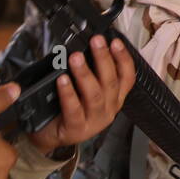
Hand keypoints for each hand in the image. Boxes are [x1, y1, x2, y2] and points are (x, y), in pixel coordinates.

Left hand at [29, 35, 136, 154]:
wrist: (52, 137)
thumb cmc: (68, 110)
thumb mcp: (86, 91)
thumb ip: (91, 74)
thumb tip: (87, 48)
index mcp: (115, 99)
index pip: (127, 77)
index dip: (123, 58)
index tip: (115, 42)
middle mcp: (109, 109)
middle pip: (111, 82)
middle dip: (104, 59)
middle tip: (96, 41)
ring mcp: (94, 121)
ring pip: (94, 95)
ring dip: (85, 74)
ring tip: (76, 58)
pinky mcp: (77, 129)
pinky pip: (74, 109)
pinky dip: (68, 93)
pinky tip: (62, 80)